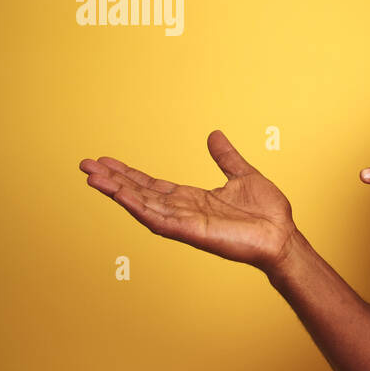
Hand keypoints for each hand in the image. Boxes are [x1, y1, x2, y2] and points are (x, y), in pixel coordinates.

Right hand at [79, 130, 298, 273]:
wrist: (283, 235)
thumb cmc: (268, 213)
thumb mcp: (243, 174)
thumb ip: (226, 157)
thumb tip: (214, 135)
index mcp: (193, 199)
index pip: (153, 185)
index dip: (129, 174)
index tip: (106, 161)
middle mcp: (184, 211)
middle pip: (140, 193)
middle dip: (113, 180)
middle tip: (86, 165)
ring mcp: (186, 222)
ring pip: (143, 205)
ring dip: (117, 192)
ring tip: (92, 178)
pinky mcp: (192, 232)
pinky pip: (159, 220)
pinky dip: (138, 207)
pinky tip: (119, 196)